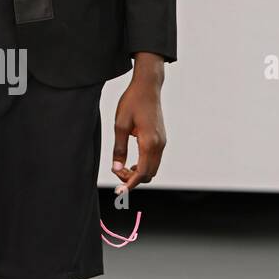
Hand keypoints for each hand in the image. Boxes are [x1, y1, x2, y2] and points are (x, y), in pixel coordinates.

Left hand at [112, 60, 165, 192]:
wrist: (148, 87)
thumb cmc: (132, 102)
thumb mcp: (120, 125)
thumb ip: (119, 149)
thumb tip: (116, 168)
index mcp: (149, 142)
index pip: (142, 173)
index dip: (129, 184)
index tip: (119, 191)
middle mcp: (159, 145)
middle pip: (149, 174)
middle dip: (132, 179)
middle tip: (116, 171)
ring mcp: (162, 142)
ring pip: (153, 169)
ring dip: (138, 173)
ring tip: (121, 166)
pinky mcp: (161, 139)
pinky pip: (154, 160)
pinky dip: (143, 166)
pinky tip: (131, 162)